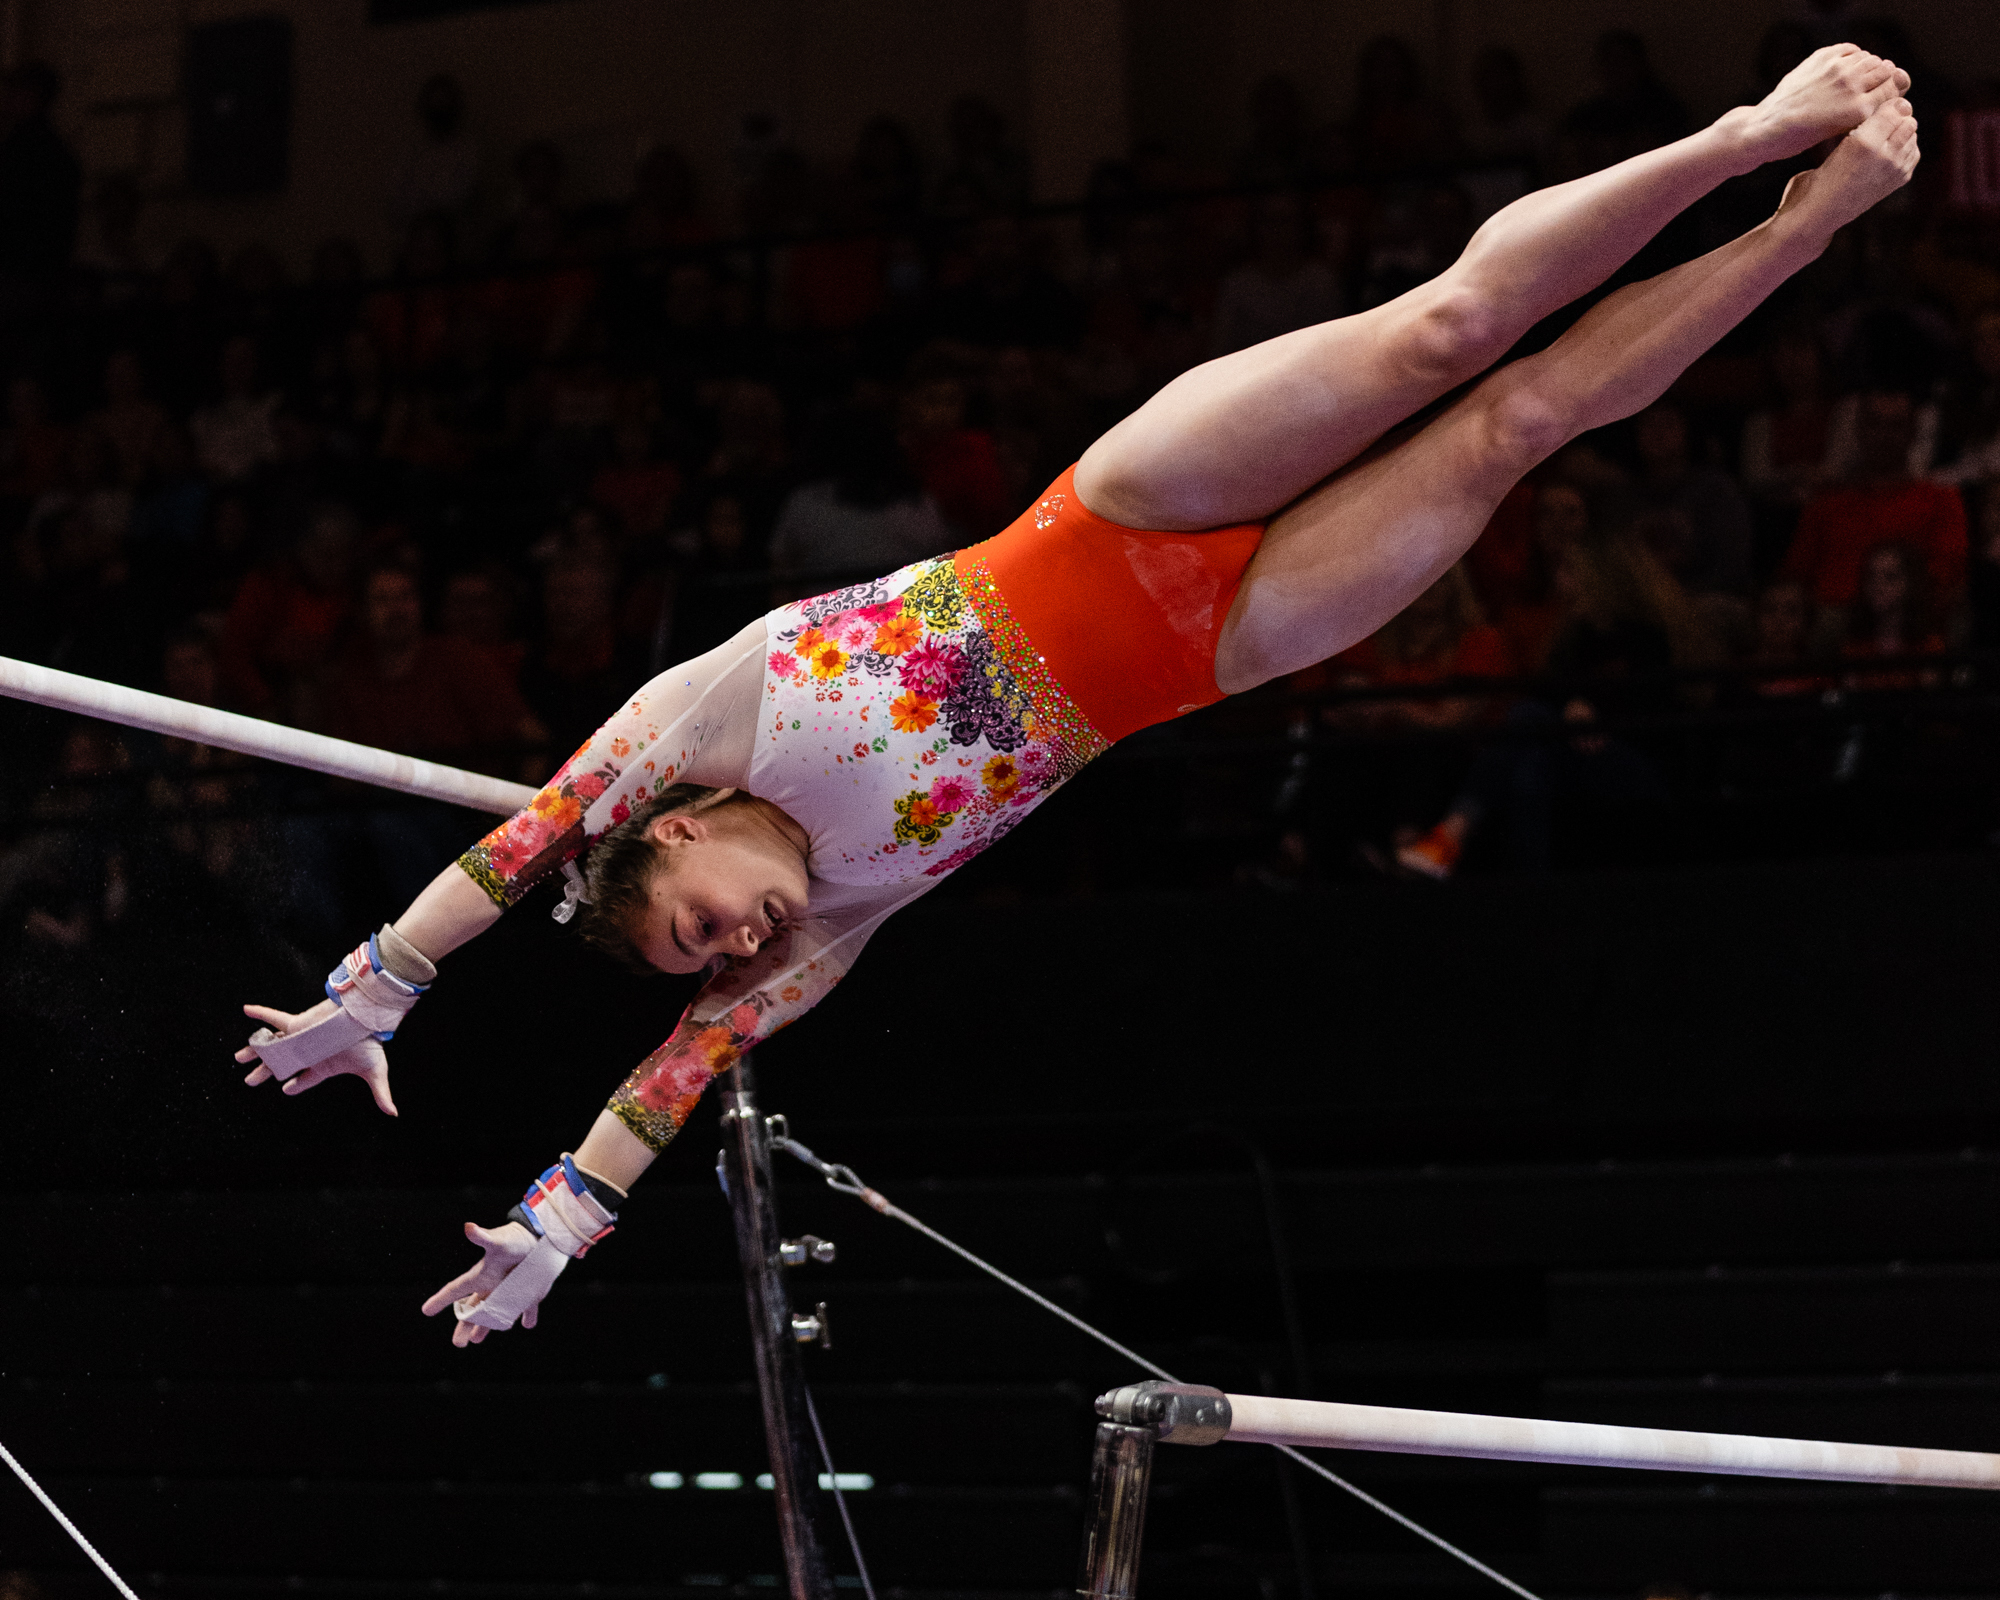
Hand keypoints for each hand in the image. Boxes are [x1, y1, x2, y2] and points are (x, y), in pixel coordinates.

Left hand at [235, 1000, 398, 1115]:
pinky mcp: (298, 1024)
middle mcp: (308, 1052)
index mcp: (323, 1065)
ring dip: (256, 1050)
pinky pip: (275, 1019)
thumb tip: (393, 1113)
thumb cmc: (369, 1043)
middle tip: (251, 1081)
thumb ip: (381, 1093)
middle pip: (282, 1065)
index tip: (287, 1089)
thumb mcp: (375, 1071)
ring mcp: (301, 1038)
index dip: (294, 1086)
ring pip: (274, 1045)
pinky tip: (247, 1010)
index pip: (305, 1079)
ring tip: (238, 1058)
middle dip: (265, 1072)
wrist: (367, 1018)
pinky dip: (261, 1015)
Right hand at [421, 1220, 539, 1345]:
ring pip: (496, 1313)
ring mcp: (511, 1290)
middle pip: (474, 1310)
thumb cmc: (515, 1238)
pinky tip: (528, 1323)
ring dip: (488, 1327)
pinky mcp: (530, 1292)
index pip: (457, 1290)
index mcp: (482, 1275)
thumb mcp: (498, 1241)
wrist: (540, 1234)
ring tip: (476, 1340)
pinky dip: (529, 1316)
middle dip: (465, 1326)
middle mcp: (493, 1285)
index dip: (440, 1300)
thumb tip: (468, 1226)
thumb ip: (483, 1237)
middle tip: (458, 1343)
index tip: (426, 1310)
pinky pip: (528, 1308)